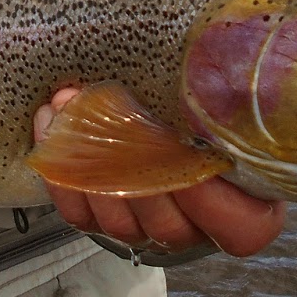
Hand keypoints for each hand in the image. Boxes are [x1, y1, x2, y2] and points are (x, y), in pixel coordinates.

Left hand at [33, 87, 284, 257]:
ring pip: (117, 220)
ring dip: (89, 160)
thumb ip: (232, 99)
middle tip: (116, 110)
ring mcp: (144, 229)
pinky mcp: (102, 220)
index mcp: (245, 210)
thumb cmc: (209, 109)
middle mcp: (194, 229)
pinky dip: (62, 167)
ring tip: (72, 101)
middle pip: (167, 223)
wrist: (168, 116)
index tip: (187, 149)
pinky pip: (79, 212)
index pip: (241, 230)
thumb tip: (222, 65)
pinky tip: (51, 121)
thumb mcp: (231, 103)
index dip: (213, 200)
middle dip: (134, 166)